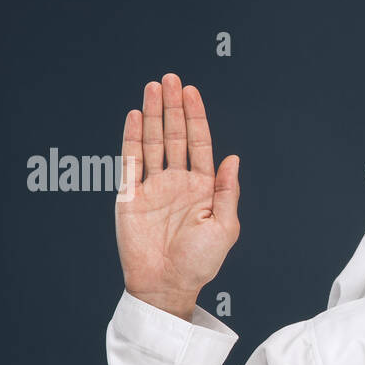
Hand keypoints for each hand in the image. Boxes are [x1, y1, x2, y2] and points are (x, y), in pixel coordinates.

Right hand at [115, 73, 239, 318]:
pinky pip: (131, 161)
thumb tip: (233, 159)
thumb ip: (227, 192)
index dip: (195, 117)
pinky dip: (132, 137)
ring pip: (152, 142)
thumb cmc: (200, 263)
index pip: (198, 144)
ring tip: (153, 88)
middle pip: (174, 136)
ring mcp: (153, 187)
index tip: (192, 92)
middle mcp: (177, 182)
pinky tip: (136, 115)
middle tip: (170, 79)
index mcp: (202, 188)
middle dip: (173, 107)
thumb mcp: (225, 227)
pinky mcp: (131, 196)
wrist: (167, 285)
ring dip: (153, 114)